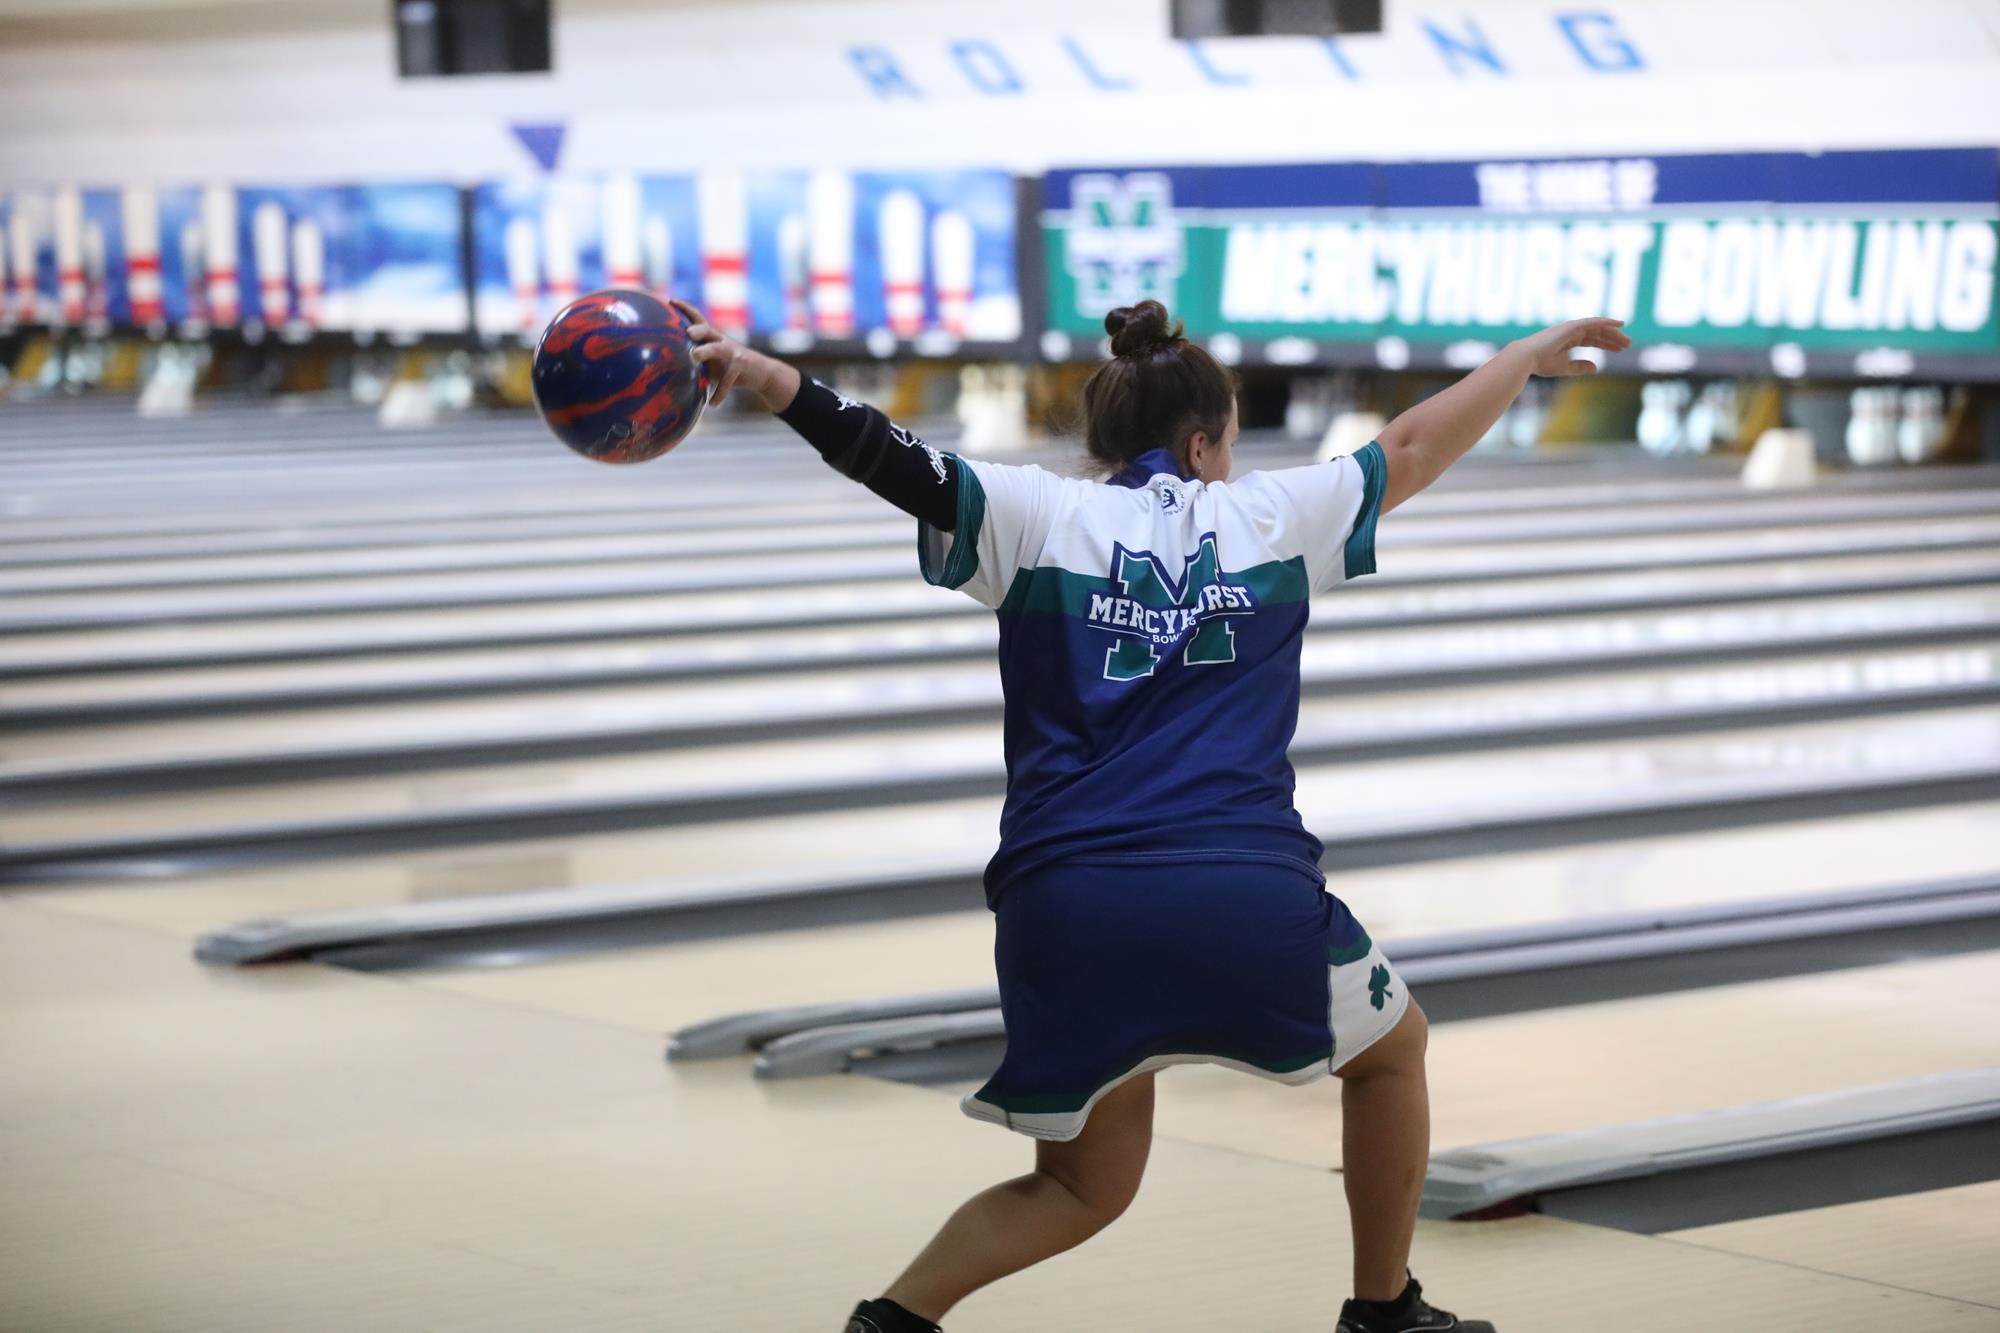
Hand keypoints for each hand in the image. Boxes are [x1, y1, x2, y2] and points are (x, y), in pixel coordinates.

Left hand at [672, 299, 775, 407]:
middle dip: (697, 329)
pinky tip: (712, 404)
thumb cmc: (730, 367)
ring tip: (693, 356)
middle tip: (686, 331)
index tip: (671, 300)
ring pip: (719, 349)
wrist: (761, 373)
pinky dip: (720, 393)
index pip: (698, 319)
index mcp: (713, 338)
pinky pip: (728, 381)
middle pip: (708, 330)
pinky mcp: (742, 367)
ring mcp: (734, 353)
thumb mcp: (713, 362)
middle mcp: (722, 341)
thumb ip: (697, 361)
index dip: (686, 308)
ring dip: (706, 351)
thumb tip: (670, 370)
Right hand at [1514, 317, 1631, 376]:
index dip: (1607, 344)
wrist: (1527, 358)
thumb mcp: (1565, 367)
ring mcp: (1572, 327)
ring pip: (1599, 327)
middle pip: (1598, 333)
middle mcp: (1572, 331)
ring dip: (1614, 333)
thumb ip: (1579, 367)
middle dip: (1613, 338)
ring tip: (1627, 341)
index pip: (1593, 340)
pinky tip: (1619, 324)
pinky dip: (1607, 322)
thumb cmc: (1541, 363)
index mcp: (1569, 339)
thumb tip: (1596, 368)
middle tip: (1628, 345)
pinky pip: (1594, 322)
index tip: (1620, 349)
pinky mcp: (1572, 326)